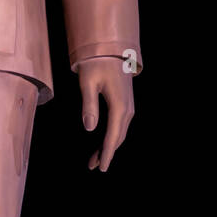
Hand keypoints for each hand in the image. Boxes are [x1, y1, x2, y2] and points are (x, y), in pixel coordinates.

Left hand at [78, 56, 134, 171]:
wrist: (110, 49)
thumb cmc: (96, 64)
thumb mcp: (87, 83)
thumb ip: (88, 105)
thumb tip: (90, 129)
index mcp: (119, 105)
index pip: (113, 136)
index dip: (107, 153)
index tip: (101, 168)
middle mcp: (127, 108)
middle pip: (118, 137)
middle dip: (106, 153)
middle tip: (93, 167)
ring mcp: (129, 106)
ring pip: (120, 132)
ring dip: (109, 146)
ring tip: (94, 159)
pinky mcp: (126, 103)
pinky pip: (120, 125)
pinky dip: (112, 136)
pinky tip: (103, 143)